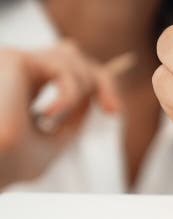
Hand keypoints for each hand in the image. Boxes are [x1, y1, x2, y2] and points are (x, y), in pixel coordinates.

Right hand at [0, 42, 120, 188]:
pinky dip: (67, 95)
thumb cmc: (12, 162)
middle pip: (73, 56)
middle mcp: (15, 71)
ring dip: (80, 92)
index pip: (63, 71)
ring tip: (56, 117)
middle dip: (103, 81)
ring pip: (72, 59)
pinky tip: (47, 114)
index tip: (114, 110)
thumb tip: (87, 96)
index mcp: (20, 88)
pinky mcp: (13, 58)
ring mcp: (13, 62)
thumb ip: (69, 118)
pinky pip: (63, 69)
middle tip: (114, 110)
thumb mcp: (51, 141)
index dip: (96, 84)